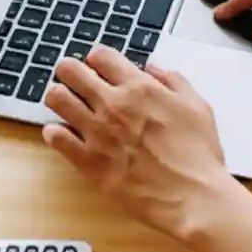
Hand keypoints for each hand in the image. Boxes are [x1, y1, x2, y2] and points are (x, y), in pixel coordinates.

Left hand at [43, 49, 251, 251]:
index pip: (101, 56)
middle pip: (71, 71)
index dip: (97, 58)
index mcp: (140, 88)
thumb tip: (154, 68)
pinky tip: (62, 132)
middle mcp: (114, 105)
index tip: (97, 64)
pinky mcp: (88, 161)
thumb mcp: (197, 106)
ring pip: (57, 99)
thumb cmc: (197, 154)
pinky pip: (55, 137)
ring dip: (58, 96)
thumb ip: (173, 81)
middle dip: (69, 70)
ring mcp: (97, 132)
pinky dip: (54, 131)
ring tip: (64, 102)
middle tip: (71, 77)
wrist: (191, 195)